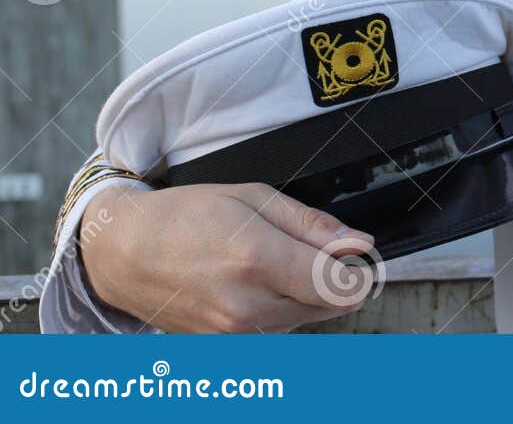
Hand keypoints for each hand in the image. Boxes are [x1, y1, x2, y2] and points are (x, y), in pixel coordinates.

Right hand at [79, 182, 377, 332]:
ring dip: (307, 294)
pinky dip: (282, 308)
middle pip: (329, 307)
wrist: (123, 252)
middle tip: (314, 250)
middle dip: (335, 280)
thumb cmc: (184, 217)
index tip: (358, 255)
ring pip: (305, 320)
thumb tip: (358, 243)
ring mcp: (234, 332)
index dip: (359, 270)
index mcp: (258, 261)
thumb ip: (312, 225)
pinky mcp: (225, 345)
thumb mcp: (254, 198)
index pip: (340, 286)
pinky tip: (259, 282)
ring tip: (274, 261)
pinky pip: (277, 330)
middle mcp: (247, 306)